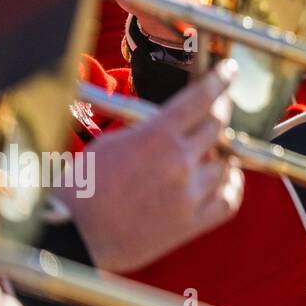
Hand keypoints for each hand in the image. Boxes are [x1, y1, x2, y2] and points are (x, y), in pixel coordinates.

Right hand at [64, 61, 242, 272]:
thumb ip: (150, 130)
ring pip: (227, 164)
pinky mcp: (190, 223)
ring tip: (211, 151)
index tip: (229, 70)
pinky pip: (229, 200)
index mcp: (157, 137)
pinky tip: (225, 179)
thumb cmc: (83, 188)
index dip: (220, 80)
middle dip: (221, 112)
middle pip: (219, 127)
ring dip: (221, 154)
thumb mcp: (112, 143)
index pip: (201, 97)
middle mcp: (180, 162)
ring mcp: (189, 194)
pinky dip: (231, 186)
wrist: (73, 235)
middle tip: (219, 108)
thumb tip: (175, 121)